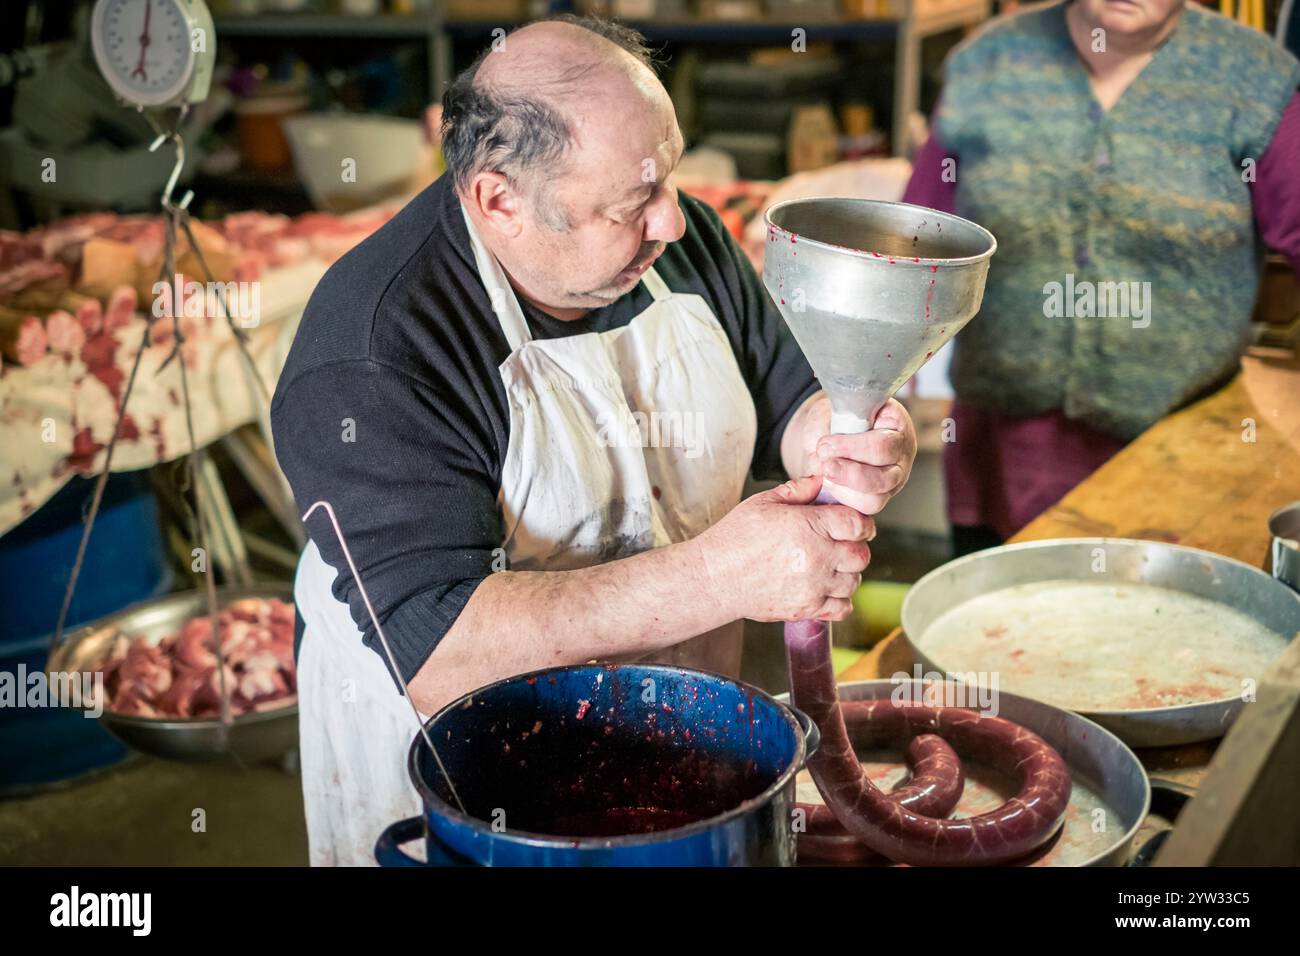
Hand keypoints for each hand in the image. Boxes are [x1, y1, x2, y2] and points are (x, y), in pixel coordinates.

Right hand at [694, 474, 873, 622]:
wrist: (714, 578)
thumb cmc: (734, 538)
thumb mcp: (763, 503)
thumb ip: (797, 490)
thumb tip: (822, 481)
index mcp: (808, 526)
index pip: (857, 523)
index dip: (860, 522)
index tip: (853, 523)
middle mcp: (816, 557)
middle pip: (861, 554)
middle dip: (855, 546)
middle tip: (841, 543)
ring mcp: (813, 586)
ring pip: (854, 581)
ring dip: (847, 572)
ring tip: (831, 566)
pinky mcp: (806, 608)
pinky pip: (842, 607)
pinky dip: (840, 599)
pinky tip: (826, 588)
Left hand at [797, 395, 916, 515]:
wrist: (828, 429)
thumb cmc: (835, 416)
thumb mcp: (833, 411)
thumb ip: (830, 429)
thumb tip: (821, 458)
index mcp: (896, 426)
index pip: (883, 445)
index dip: (853, 448)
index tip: (826, 444)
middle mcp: (900, 456)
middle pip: (885, 478)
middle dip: (850, 474)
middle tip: (825, 465)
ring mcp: (891, 480)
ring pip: (876, 500)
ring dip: (845, 490)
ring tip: (825, 474)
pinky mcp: (876, 497)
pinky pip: (863, 509)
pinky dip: (842, 499)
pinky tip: (829, 484)